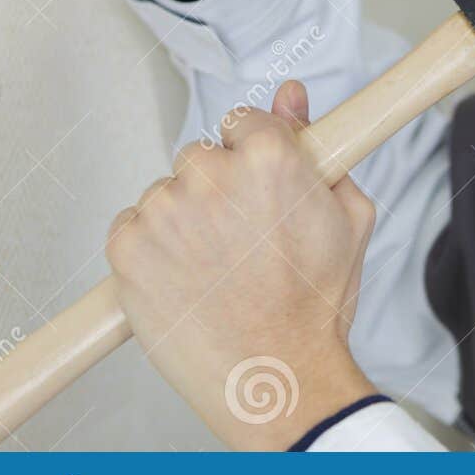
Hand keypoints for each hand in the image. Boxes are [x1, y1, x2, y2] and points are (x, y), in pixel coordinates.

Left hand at [105, 81, 378, 449]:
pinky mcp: (127, 249)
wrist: (276, 376)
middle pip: (201, 156)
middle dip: (218, 187)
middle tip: (242, 237)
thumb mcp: (347, 215)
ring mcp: (164, 212)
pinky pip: (130, 226)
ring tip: (216, 266)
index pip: (242, 121)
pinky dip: (151, 247)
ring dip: (183, 218)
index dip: (252, 156)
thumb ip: (320, 147)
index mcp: (270, 156)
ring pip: (165, 192)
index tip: (257, 187)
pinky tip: (186, 277)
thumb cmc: (316, 305)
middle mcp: (211, 175)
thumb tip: (292, 98)